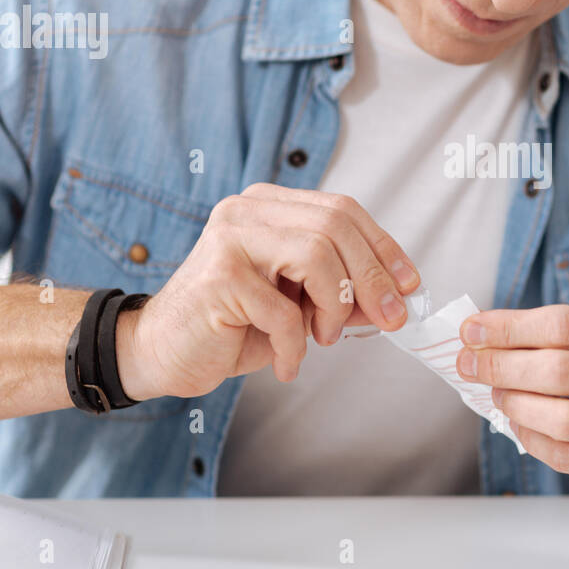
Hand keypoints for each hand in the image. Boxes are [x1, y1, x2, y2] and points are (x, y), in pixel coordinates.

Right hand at [116, 184, 419, 400]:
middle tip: (386, 319)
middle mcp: (248, 210)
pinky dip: (296, 345)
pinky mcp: (219, 276)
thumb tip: (396, 298)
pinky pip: (284, 310)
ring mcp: (230, 238)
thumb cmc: (233, 325)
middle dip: (372, 279)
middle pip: (336, 227)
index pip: (344, 210)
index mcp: (270, 206)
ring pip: (317, 256)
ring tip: (321, 338)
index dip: (383, 248)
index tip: (408, 285)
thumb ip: (342, 291)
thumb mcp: (298, 303)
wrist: (160, 352)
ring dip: (334, 308)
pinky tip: (287, 362)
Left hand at [456, 301, 568, 482]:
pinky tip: (519, 420)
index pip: (562, 325)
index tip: (472, 329)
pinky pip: (565, 455)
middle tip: (470, 362)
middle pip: (558, 371)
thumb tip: (480, 333)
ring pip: (561, 419)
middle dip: (501, 366)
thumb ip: (552, 325)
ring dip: (515, 403)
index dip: (509, 328)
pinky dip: (531, 437)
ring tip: (498, 392)